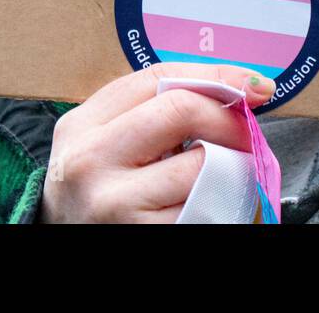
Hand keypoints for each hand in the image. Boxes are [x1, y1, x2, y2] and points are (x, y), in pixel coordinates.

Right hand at [39, 63, 275, 222]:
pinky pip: (202, 207)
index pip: (158, 78)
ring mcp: (114, 201)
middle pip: (181, 110)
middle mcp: (91, 158)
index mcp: (82, 123)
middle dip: (228, 117)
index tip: (254, 85)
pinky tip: (209, 201)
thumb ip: (148, 112)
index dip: (216, 75)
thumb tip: (235, 90)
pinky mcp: (142, 235)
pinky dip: (218, 201)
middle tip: (248, 132)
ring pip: (201, 163)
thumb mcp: (104, 142)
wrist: (63, 242)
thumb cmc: (96, 191)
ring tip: (226, 171)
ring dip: (231, 165)